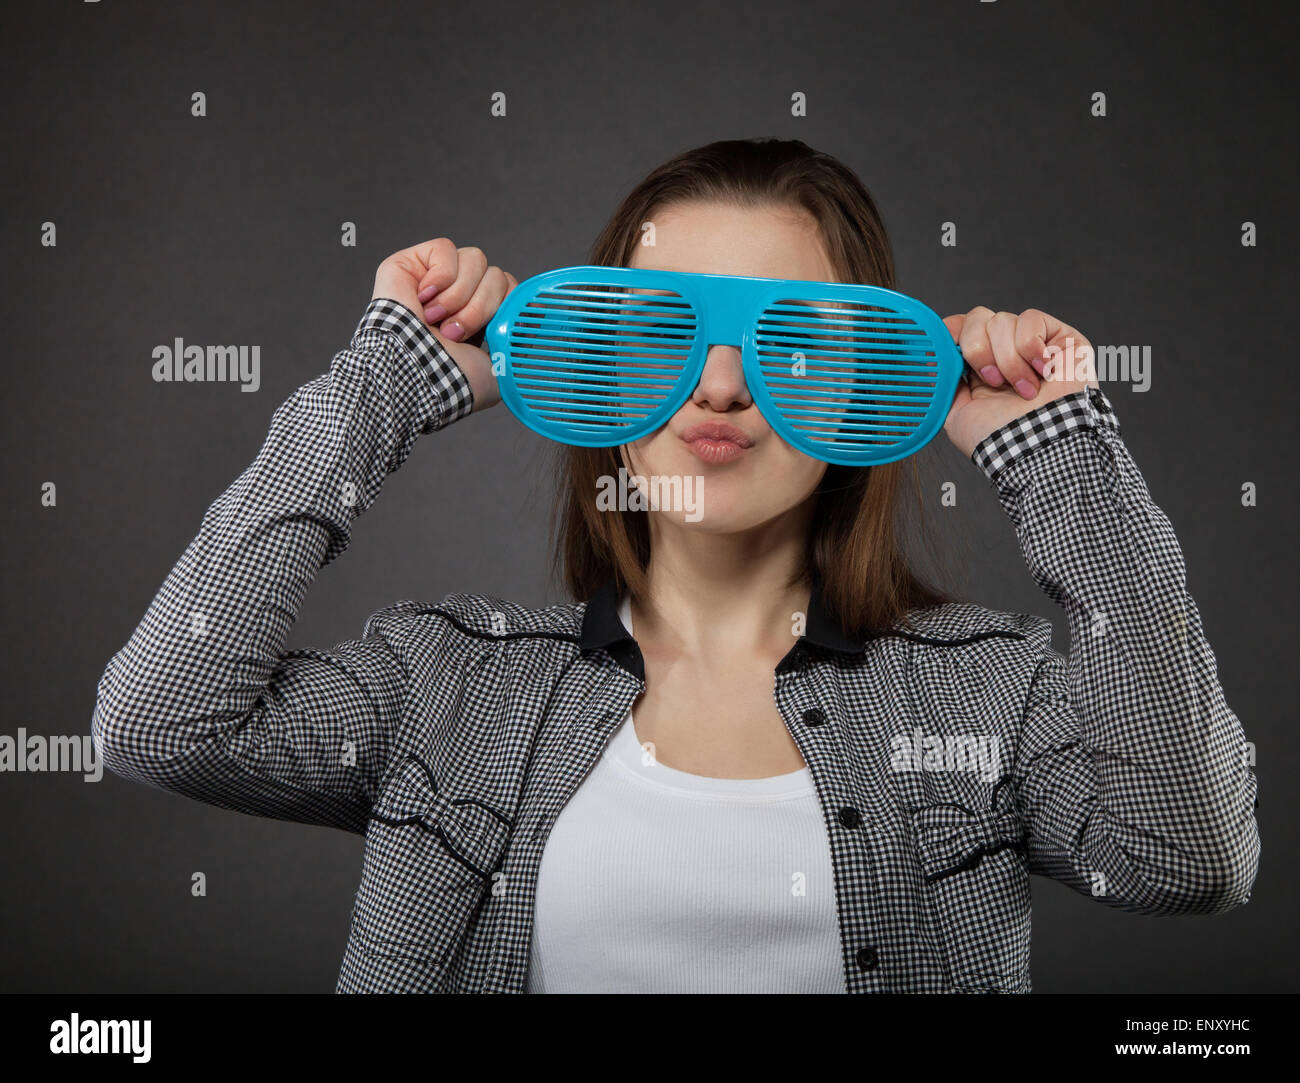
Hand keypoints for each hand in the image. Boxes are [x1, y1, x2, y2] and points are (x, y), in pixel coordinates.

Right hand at [372, 238, 517, 411]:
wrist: (417, 376)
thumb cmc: (452, 381)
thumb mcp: (501, 366)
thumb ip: (518, 341)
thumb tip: (537, 316)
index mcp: (479, 319)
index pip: (509, 288)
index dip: (507, 304)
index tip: (493, 333)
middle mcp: (457, 296)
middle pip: (496, 274)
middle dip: (481, 307)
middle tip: (455, 334)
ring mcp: (434, 279)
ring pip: (475, 259)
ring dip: (460, 296)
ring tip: (438, 321)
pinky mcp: (410, 264)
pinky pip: (445, 249)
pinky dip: (440, 277)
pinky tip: (423, 301)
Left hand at [941, 307, 1098, 456]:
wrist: (1034, 447)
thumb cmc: (999, 439)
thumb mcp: (953, 411)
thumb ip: (941, 381)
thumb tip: (930, 354)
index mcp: (979, 368)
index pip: (960, 327)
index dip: (952, 332)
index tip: (950, 351)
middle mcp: (1005, 353)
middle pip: (978, 318)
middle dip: (978, 350)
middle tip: (993, 382)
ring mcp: (1032, 344)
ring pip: (1002, 320)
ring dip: (1007, 359)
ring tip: (1022, 389)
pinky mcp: (1061, 338)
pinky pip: (1031, 319)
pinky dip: (1030, 347)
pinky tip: (1042, 372)